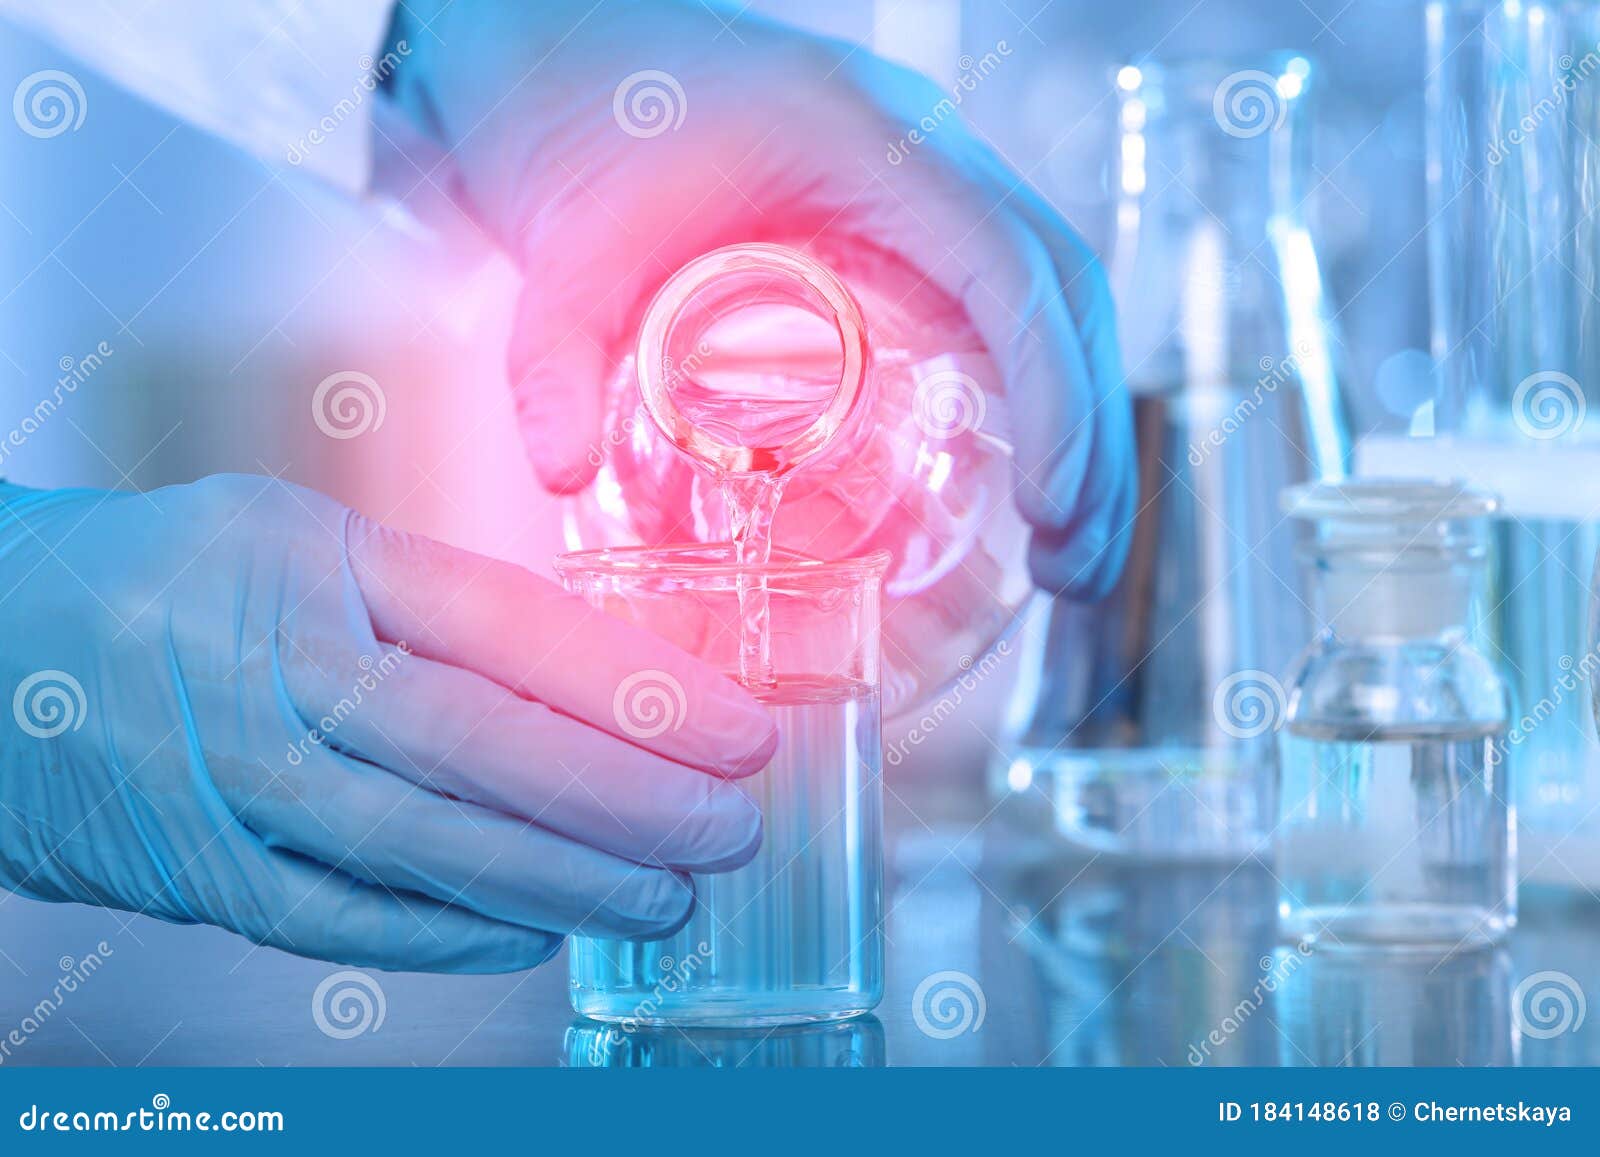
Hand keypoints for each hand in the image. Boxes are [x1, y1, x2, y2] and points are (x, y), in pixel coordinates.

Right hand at [0, 475, 774, 971]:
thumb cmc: (166, 580)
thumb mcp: (302, 543)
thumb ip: (432, 603)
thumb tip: (588, 684)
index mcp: (316, 564)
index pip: (511, 631)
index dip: (638, 690)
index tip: (737, 729)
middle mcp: (274, 671)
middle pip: (483, 748)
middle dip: (627, 800)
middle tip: (729, 828)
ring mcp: (230, 782)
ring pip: (428, 848)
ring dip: (564, 882)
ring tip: (664, 897)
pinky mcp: (199, 871)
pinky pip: (343, 919)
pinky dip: (450, 935)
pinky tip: (536, 934)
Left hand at [384, 0, 1134, 597]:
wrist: (556, 39)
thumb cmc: (569, 112)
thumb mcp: (561, 247)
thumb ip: (551, 359)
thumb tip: (561, 476)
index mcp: (866, 140)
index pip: (1008, 270)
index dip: (1054, 395)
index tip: (1050, 508)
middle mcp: (923, 149)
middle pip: (1067, 290)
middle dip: (1094, 435)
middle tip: (1075, 568)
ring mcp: (923, 173)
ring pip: (1055, 293)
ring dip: (1084, 420)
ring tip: (1069, 553)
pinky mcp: (904, 208)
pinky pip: (1006, 294)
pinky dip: (1038, 388)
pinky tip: (1024, 479)